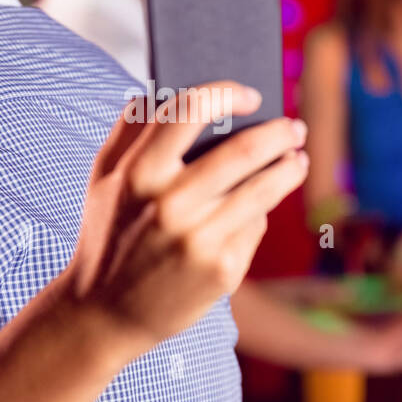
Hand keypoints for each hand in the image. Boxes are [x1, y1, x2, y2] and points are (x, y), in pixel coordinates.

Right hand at [64, 81, 308, 355]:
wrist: (103, 314)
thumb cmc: (108, 234)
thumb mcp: (103, 178)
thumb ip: (130, 128)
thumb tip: (167, 87)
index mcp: (139, 174)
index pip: (190, 109)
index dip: (227, 94)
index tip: (250, 95)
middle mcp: (171, 205)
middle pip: (244, 150)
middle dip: (279, 132)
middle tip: (293, 127)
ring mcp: (200, 240)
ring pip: (265, 189)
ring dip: (290, 167)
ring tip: (298, 159)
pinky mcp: (222, 271)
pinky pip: (255, 226)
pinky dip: (261, 212)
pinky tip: (260, 208)